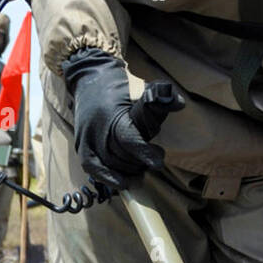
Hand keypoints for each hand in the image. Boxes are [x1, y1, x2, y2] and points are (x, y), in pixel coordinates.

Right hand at [62, 48, 170, 188]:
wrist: (91, 78)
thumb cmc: (122, 88)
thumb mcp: (143, 89)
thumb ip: (162, 98)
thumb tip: (180, 103)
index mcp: (112, 114)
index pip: (128, 138)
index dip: (144, 153)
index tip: (158, 164)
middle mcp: (97, 128)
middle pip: (121, 157)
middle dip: (141, 161)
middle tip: (156, 156)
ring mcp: (86, 138)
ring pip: (109, 165)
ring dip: (129, 170)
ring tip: (143, 165)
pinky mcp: (82, 145)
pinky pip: (92, 168)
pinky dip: (107, 178)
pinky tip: (123, 183)